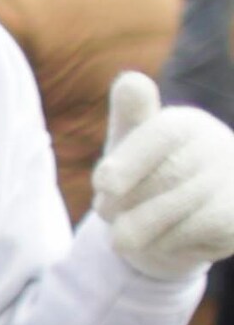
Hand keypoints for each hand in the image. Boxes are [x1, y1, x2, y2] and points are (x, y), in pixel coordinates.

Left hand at [94, 70, 233, 277]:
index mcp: (185, 124)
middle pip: (161, 180)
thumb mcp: (127, 145)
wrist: (176, 225)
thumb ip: (127, 116)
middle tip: (108, 212)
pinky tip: (165, 239)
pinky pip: (191, 232)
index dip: (130, 162)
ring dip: (138, 230)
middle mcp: (217, 145)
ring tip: (130, 231)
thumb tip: (131, 81)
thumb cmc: (143, 176)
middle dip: (120, 205)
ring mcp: (233, 178)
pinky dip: (166, 243)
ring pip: (172, 211)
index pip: (162, 134)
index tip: (105, 185)